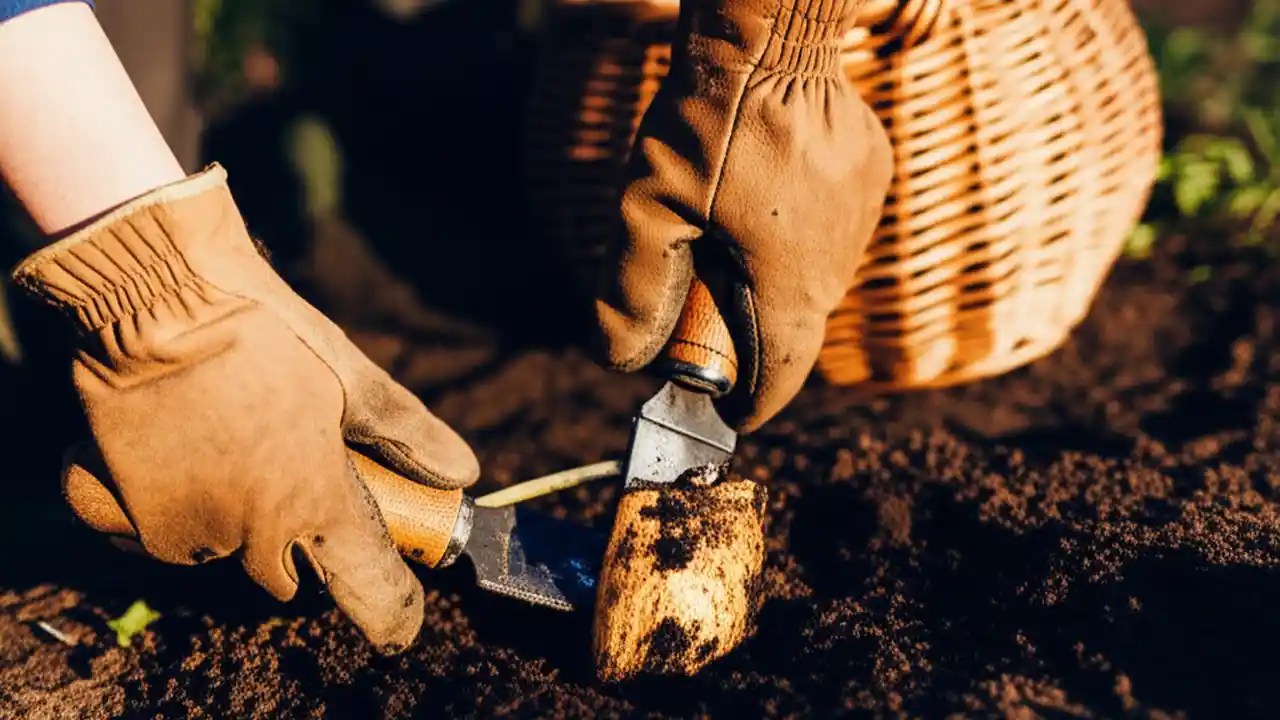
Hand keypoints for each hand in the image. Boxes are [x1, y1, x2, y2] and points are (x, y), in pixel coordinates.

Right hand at [13, 165, 478, 652]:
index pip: (367, 587)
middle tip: (292, 470)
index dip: (391, 610)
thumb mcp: (351, 377)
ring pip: (220, 553)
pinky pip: (151, 538)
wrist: (156, 295)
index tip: (401, 623)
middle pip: (286, 574)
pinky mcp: (119, 515)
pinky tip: (171, 456)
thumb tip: (464, 472)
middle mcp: (250, 534)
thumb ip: (408, 435)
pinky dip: (163, 510)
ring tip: (230, 442)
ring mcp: (182, 531)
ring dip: (231, 521)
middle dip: (297, 541)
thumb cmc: (264, 331)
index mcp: (316, 503)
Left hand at [596, 0, 892, 430]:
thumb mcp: (650, 206)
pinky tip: (763, 202)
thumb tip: (617, 360)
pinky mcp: (871, 182)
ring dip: (776, 285)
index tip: (731, 412)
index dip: (754, 404)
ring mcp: (861, 220)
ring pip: (816, 281)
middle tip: (705, 320)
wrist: (773, 32)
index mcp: (790, 281)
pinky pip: (832, 235)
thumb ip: (634, 288)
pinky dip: (797, 238)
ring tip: (728, 248)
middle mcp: (838, 261)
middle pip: (796, 331)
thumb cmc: (707, 118)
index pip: (783, 376)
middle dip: (754, 341)